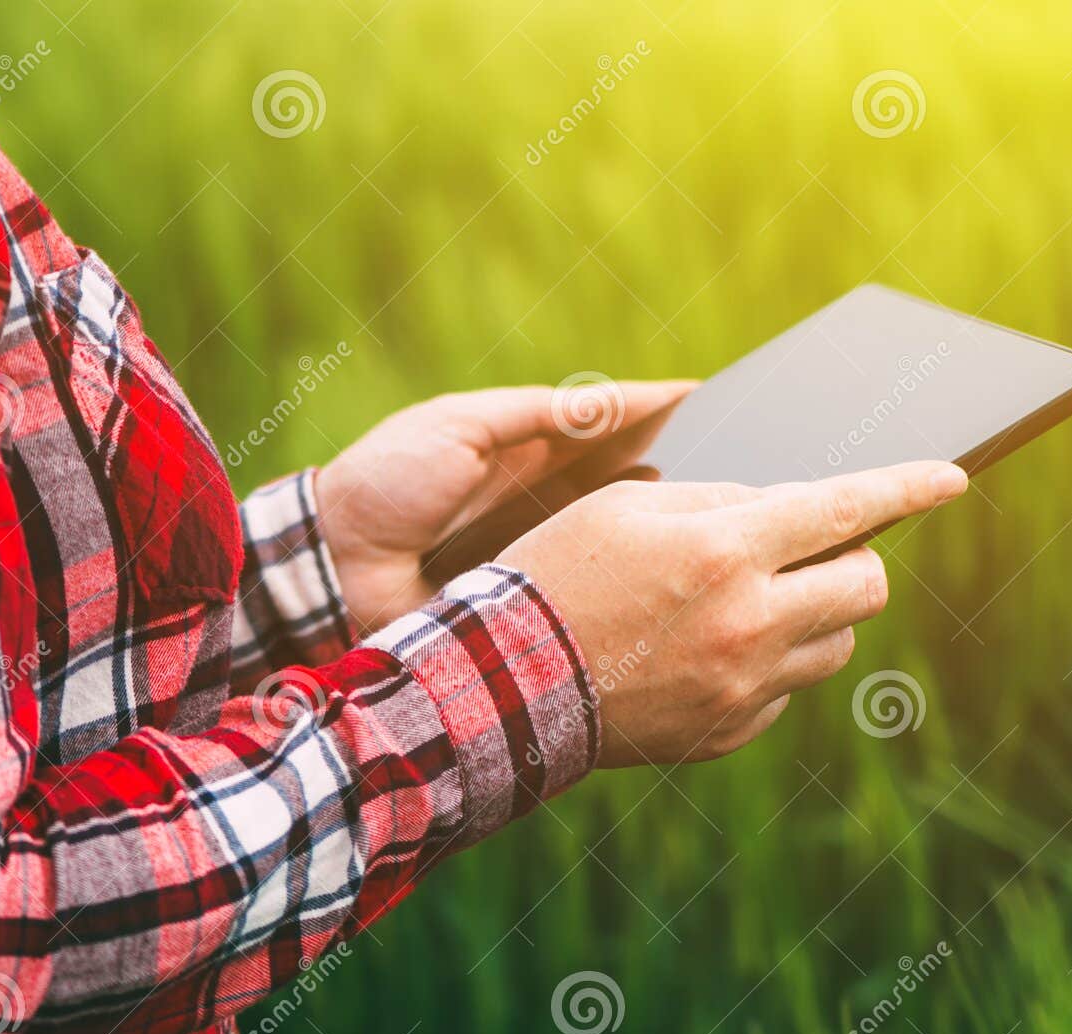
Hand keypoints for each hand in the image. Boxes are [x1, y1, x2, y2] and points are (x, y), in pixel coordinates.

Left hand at [314, 380, 694, 633]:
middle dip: (676, 464)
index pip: (603, 422)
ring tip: (722, 506)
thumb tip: (617, 399)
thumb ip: (540, 415)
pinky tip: (674, 563)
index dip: (654, 413)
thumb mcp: (463, 428)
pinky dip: (630, 572)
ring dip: (662, 520)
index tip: (712, 399)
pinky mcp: (533, 596)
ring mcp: (541, 549)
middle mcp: (542, 497)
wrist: (334, 564)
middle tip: (737, 456)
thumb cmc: (389, 482)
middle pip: (624, 475)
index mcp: (522, 447)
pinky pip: (592, 581)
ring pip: (617, 530)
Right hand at [496, 461, 968, 766]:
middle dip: (856, 558)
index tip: (952, 477)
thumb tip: (784, 509)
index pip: (846, 508)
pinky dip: (769, 665)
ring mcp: (742, 686)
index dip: (909, 486)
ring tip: (750, 605)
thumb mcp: (623, 507)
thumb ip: (717, 501)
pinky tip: (707, 654)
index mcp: (724, 550)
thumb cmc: (552, 576)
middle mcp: (749, 622)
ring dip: (814, 615)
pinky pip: (785, 691)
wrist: (502, 686)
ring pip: (837, 644)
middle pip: (865, 585)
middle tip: (817, 551)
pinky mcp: (727, 732)